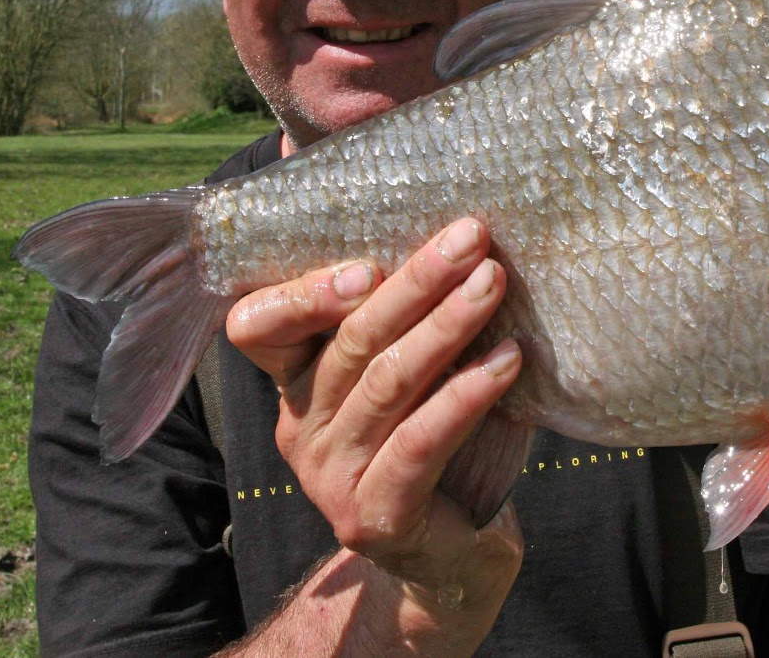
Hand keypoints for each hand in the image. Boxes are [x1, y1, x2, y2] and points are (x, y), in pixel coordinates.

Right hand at [224, 218, 523, 647]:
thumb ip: (410, 308)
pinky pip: (420, 442)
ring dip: (447, 326)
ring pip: (386, 384)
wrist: (455, 554)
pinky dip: (468, 395)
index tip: (367, 259)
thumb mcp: (417, 366)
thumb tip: (449, 213)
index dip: (302, 292)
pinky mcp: (372, 516)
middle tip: (471, 236)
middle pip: (349, 340)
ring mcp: (330, 476)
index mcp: (297, 381)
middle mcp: (301, 426)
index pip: (259, 325)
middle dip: (415, 281)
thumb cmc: (442, 438)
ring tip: (495, 283)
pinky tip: (509, 361)